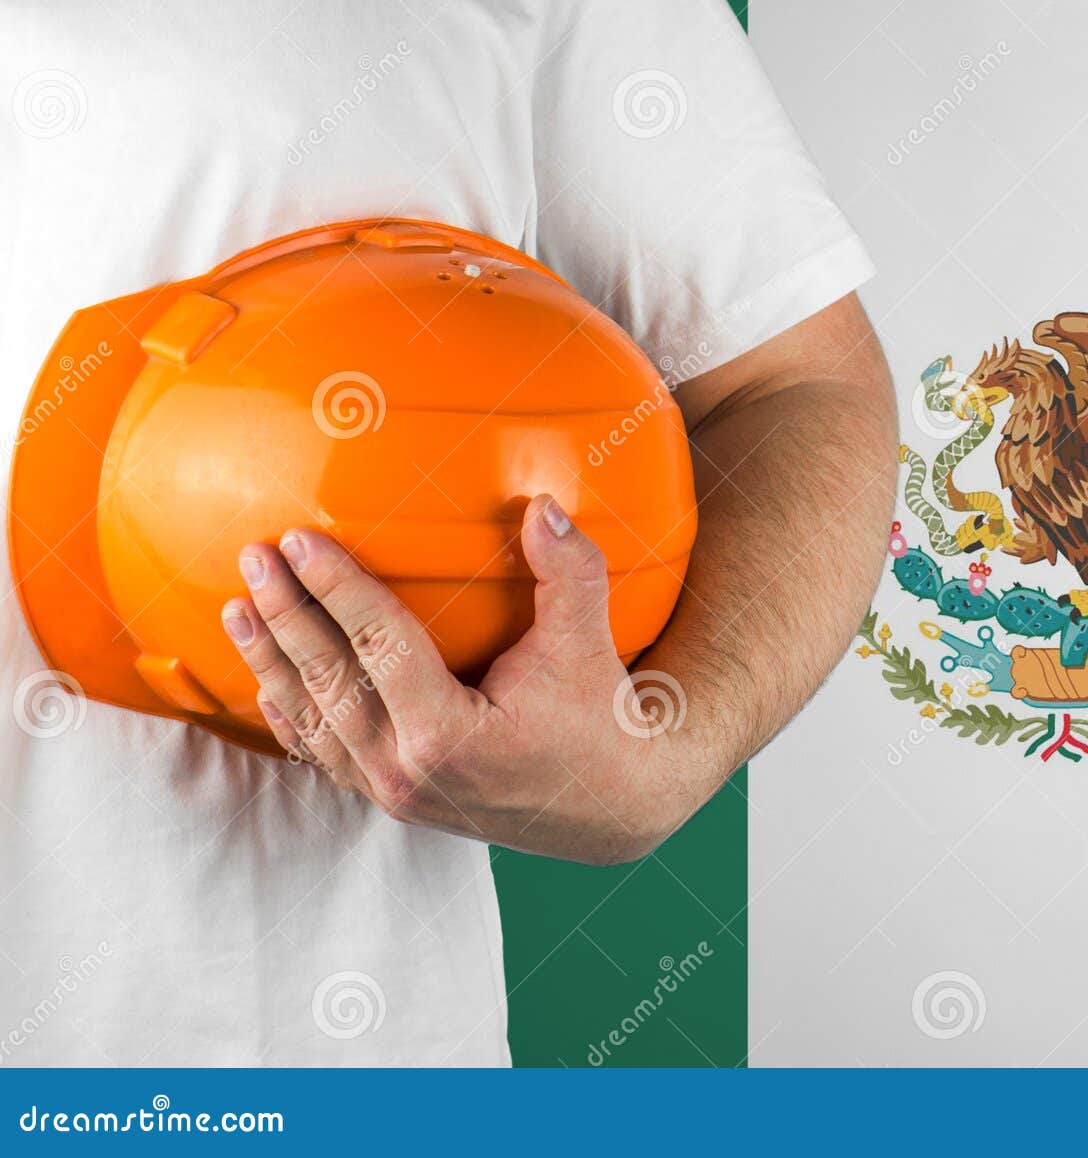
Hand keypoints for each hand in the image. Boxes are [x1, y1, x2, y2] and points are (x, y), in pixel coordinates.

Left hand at [220, 496, 686, 863]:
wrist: (611, 808)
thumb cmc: (600, 722)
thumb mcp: (589, 644)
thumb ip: (569, 572)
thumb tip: (541, 506)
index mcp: (447, 734)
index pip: (376, 645)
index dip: (335, 588)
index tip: (299, 540)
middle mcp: (407, 771)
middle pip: (328, 681)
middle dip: (286, 615)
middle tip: (254, 557)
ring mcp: (395, 792)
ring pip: (315, 721)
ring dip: (272, 663)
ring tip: (238, 608)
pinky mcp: (396, 800)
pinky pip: (326, 755)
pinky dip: (291, 715)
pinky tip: (268, 681)